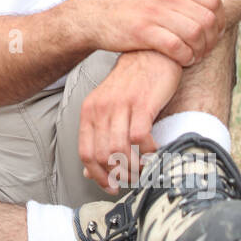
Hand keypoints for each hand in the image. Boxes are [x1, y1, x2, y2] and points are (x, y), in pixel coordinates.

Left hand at [78, 49, 182, 193]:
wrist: (150, 54)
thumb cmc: (131, 85)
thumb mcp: (108, 108)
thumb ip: (99, 136)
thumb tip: (89, 170)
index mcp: (89, 112)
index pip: (86, 153)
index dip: (97, 176)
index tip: (111, 187)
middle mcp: (100, 109)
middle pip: (103, 156)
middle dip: (118, 175)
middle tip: (132, 180)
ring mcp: (120, 106)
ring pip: (120, 150)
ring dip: (134, 166)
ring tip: (144, 169)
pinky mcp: (141, 104)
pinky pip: (140, 137)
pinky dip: (148, 151)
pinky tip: (155, 151)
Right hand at [88, 0, 223, 66]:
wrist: (95, 14)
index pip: (212, 0)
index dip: (220, 19)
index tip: (214, 32)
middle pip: (207, 19)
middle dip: (212, 38)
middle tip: (206, 48)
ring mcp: (153, 12)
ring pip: (195, 34)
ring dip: (200, 50)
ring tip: (195, 55)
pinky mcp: (143, 31)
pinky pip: (176, 47)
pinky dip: (185, 57)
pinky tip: (183, 60)